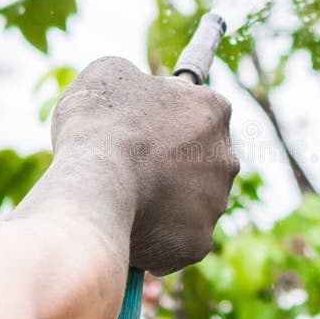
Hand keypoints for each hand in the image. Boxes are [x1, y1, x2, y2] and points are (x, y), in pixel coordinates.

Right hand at [49, 57, 238, 274]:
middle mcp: (226, 157)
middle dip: (171, 167)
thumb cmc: (99, 123)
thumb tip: (135, 91)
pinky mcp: (197, 243)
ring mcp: (215, 204)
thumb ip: (134, 80)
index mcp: (212, 110)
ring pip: (189, 206)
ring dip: (163, 204)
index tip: (143, 128)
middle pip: (199, 163)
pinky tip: (127, 229)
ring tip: (123, 200)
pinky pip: (176, 242)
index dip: (166, 120)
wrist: (93, 183)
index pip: (199, 112)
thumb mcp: (109, 74)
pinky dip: (154, 241)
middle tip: (131, 168)